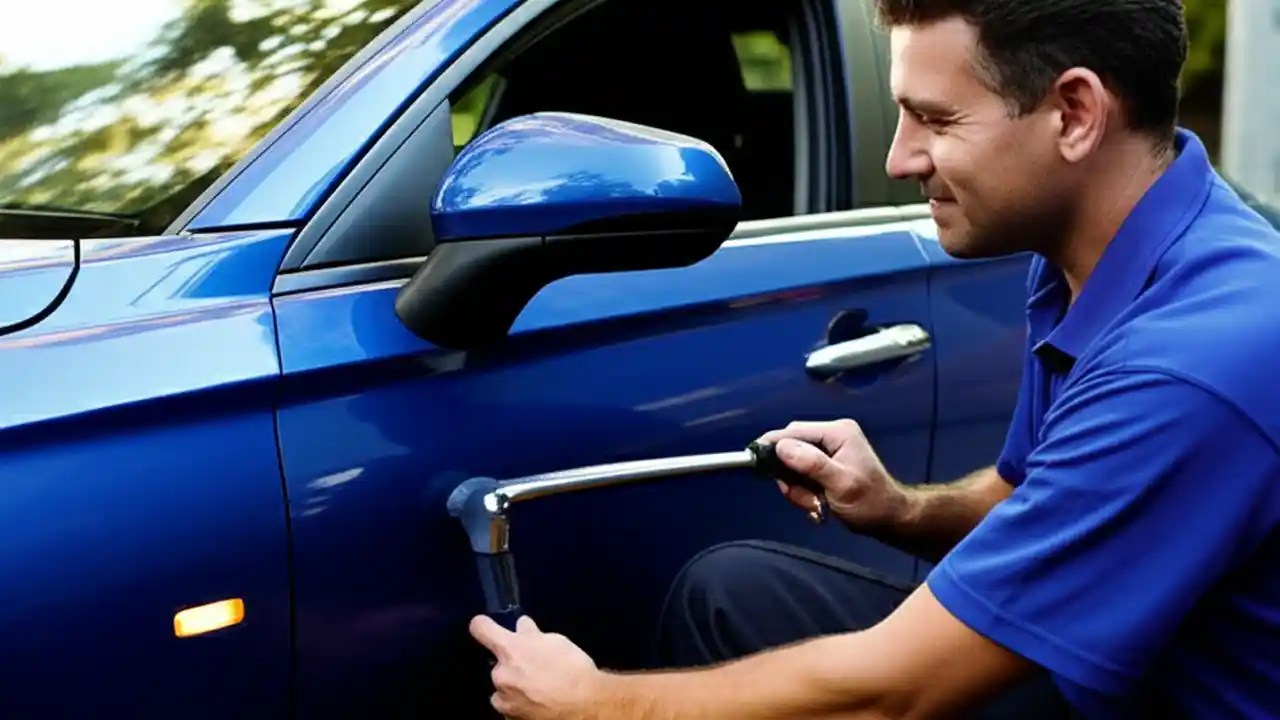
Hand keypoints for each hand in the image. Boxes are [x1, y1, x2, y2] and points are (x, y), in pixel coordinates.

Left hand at [469, 614, 600, 718]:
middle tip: (536, 667)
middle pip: (499, 664)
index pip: (481, 629)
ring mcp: (504, 700)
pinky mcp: (511, 719)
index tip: (488, 628)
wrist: (585, 705)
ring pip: (503, 688)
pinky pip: (511, 707)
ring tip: (539, 689)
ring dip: (515, 687)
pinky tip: (539, 703)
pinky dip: (521, 704)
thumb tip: (522, 627)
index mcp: (510, 650)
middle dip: (513, 664)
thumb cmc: (572, 668)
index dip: (484, 625)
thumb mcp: (556, 642)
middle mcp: (500, 675)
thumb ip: (533, 635)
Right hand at [757, 419, 909, 533]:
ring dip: (797, 489)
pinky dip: (803, 492)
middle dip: (789, 476)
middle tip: (801, 497)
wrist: (889, 519)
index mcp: (838, 432)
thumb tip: (780, 447)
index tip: (753, 458)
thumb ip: (811, 464)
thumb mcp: (840, 484)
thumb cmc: (870, 502)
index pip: (794, 431)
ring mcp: (828, 450)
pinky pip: (800, 475)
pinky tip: (817, 505)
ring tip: (814, 505)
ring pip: (792, 465)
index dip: (772, 445)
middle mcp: (831, 436)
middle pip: (790, 447)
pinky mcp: (825, 465)